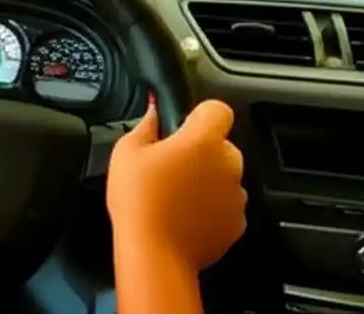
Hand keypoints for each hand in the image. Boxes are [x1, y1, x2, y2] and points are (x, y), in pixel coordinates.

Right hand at [107, 100, 246, 271]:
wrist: (155, 253)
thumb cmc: (139, 201)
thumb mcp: (126, 152)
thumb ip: (145, 125)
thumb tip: (153, 112)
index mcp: (203, 139)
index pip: (218, 109)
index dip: (200, 115)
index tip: (183, 126)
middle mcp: (228, 163)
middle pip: (219, 145)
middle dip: (199, 151)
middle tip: (169, 166)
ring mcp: (236, 194)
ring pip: (223, 176)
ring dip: (205, 180)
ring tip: (173, 195)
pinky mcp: (237, 222)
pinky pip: (225, 205)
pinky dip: (210, 207)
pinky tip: (183, 215)